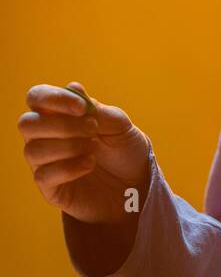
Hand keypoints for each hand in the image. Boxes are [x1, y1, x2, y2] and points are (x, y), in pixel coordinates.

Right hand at [18, 80, 150, 223]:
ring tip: (93, 149)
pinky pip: (43, 176)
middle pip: (27, 124)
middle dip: (62, 125)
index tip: (82, 108)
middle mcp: (46, 137)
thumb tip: (73, 87)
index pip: (36, 97)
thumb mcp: (120, 126)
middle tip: (92, 130)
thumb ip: (98, 109)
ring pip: (33, 150)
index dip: (53, 98)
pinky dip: (69, 168)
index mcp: (59, 115)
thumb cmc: (125, 152)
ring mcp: (45, 164)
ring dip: (67, 146)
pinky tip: (89, 164)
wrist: (137, 187)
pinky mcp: (50, 189)